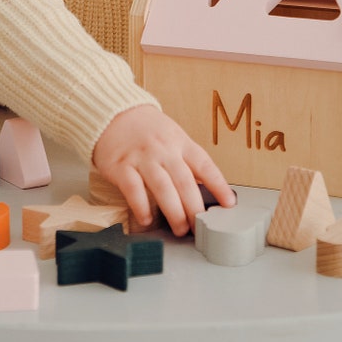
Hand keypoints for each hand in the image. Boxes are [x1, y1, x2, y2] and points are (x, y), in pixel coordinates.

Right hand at [92, 105, 233, 236]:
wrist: (112, 112)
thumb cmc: (147, 130)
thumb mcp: (173, 137)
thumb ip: (186, 161)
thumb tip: (206, 190)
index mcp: (180, 142)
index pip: (204, 165)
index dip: (219, 185)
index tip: (229, 204)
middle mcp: (164, 150)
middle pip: (185, 181)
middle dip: (194, 208)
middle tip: (200, 228)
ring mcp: (142, 157)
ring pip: (162, 187)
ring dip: (174, 212)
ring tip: (180, 229)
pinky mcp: (121, 166)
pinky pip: (133, 189)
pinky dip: (141, 206)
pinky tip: (147, 219)